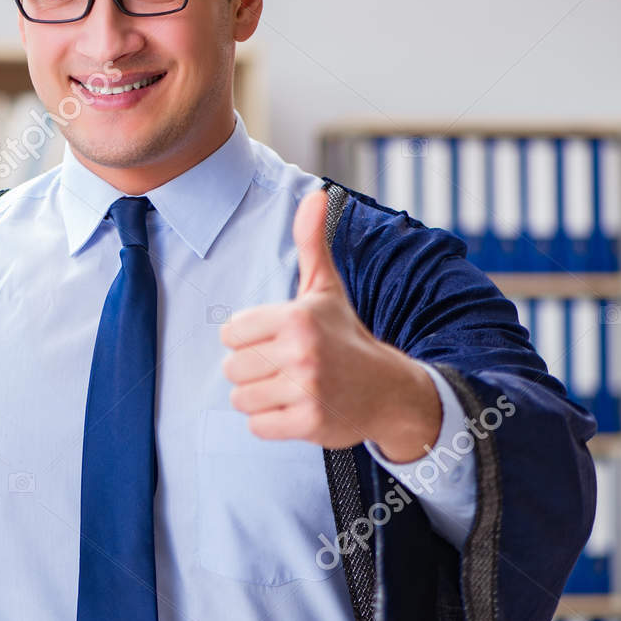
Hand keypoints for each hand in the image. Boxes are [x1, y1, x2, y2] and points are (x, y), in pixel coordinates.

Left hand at [218, 188, 440, 459]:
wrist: (389, 390)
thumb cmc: (345, 335)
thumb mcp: (326, 288)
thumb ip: (311, 242)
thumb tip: (315, 194)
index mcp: (297, 317)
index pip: (231, 333)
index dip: (248, 338)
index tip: (276, 339)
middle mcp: (302, 352)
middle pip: (232, 368)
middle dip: (253, 370)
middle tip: (284, 367)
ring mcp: (306, 390)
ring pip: (241, 399)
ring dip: (260, 398)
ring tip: (289, 387)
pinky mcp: (308, 423)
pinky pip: (258, 426)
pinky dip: (270, 422)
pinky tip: (294, 408)